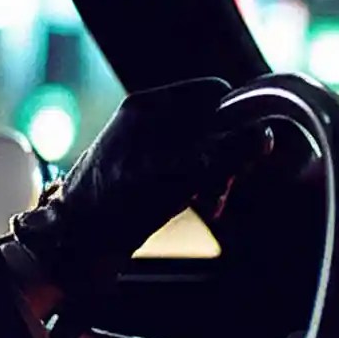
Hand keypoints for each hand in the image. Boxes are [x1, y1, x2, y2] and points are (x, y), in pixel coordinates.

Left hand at [10, 78, 266, 299]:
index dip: (238, 117)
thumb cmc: (115, 209)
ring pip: (202, 145)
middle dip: (228, 150)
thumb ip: (223, 155)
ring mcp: (146, 144)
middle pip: (211, 119)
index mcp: (148, 108)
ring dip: (217, 171)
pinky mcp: (146, 169)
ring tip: (213, 203)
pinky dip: (199, 182)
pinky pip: (187, 164)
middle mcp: (147, 120)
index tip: (251, 149)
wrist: (72, 245)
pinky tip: (200, 204)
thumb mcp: (177, 179)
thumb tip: (266, 136)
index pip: (212, 92)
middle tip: (230, 182)